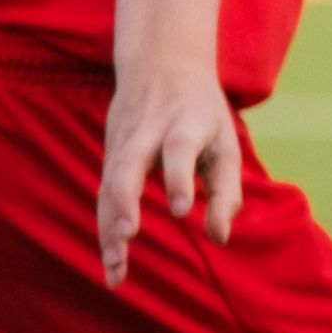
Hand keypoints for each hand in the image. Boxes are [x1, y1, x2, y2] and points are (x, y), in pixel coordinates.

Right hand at [93, 64, 243, 288]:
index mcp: (185, 121)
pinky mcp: (109, 158)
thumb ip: (227, 191)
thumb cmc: (201, 111)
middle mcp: (147, 131)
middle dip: (124, 199)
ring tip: (116, 269)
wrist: (159, 63)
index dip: (178, 178)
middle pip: (128, 163)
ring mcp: (122, 143)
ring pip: (109, 185)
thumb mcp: (225, 141)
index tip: (181, 210)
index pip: (177, 148)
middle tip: (128, 233)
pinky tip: (114, 268)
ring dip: (109, 226)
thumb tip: (220, 238)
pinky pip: (104, 198)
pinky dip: (106, 231)